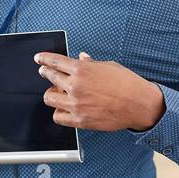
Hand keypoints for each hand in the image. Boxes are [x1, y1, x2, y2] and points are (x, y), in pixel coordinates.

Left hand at [34, 51, 165, 132]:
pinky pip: (58, 117)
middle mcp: (75, 86)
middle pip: (49, 77)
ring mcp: (76, 104)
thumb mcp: (109, 66)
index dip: (44, 59)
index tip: (39, 58)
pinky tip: (64, 109)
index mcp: (82, 70)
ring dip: (52, 94)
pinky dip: (59, 112)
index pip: (55, 61)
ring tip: (56, 93)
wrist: (139, 105)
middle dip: (45, 73)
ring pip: (49, 98)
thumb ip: (91, 63)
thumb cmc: (127, 84)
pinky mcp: (79, 120)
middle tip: (45, 72)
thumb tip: (82, 57)